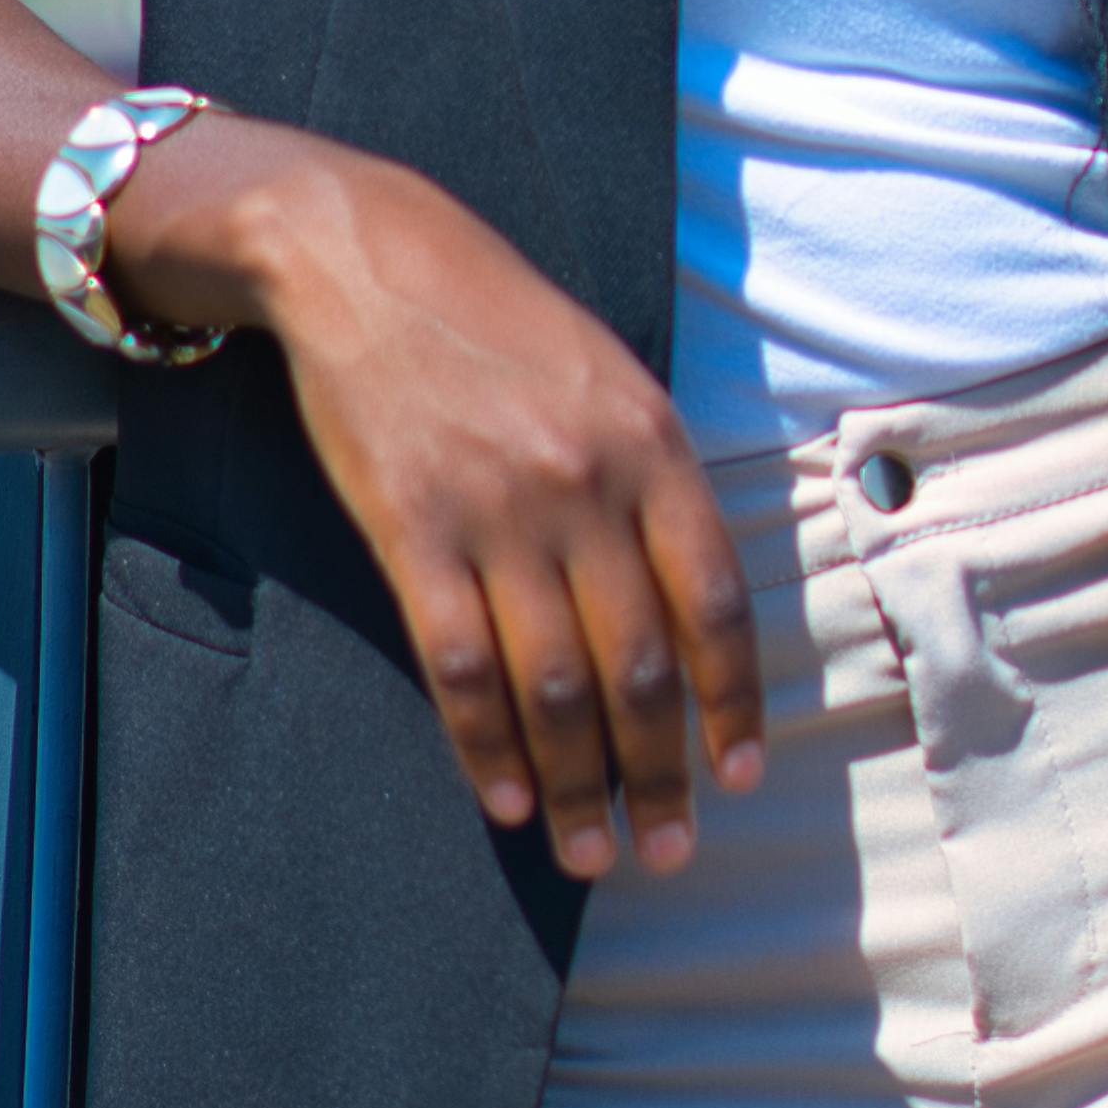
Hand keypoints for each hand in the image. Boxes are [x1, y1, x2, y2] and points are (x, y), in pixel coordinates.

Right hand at [112, 117, 763, 880]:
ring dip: (577, 786)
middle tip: (671, 849)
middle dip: (660, 775)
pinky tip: (505, 799)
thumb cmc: (499, 318)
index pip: (717, 604)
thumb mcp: (611, 374)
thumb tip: (691, 608)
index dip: (734, 702)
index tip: (742, 772)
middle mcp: (587, 487)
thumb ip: (655, 481)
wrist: (365, 255)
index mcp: (653, 445)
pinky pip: (460, 665)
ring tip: (589, 852)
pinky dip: (485, 746)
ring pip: (554, 685)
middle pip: (640, 666)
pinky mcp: (412, 532)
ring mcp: (498, 513)